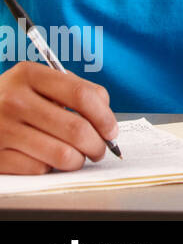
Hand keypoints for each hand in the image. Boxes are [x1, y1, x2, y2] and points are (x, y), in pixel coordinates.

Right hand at [0, 62, 117, 173]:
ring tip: (78, 157)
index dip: (105, 116)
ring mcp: (1, 129)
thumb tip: (106, 121)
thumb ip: (73, 91)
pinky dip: (49, 167)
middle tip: (100, 149)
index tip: (112, 130)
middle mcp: (13, 100)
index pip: (83, 95)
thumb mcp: (37, 83)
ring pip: (62, 154)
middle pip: (76, 128)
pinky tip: (45, 159)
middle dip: (98, 145)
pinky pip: (39, 168)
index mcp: (29, 75)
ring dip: (78, 160)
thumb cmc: (14, 99)